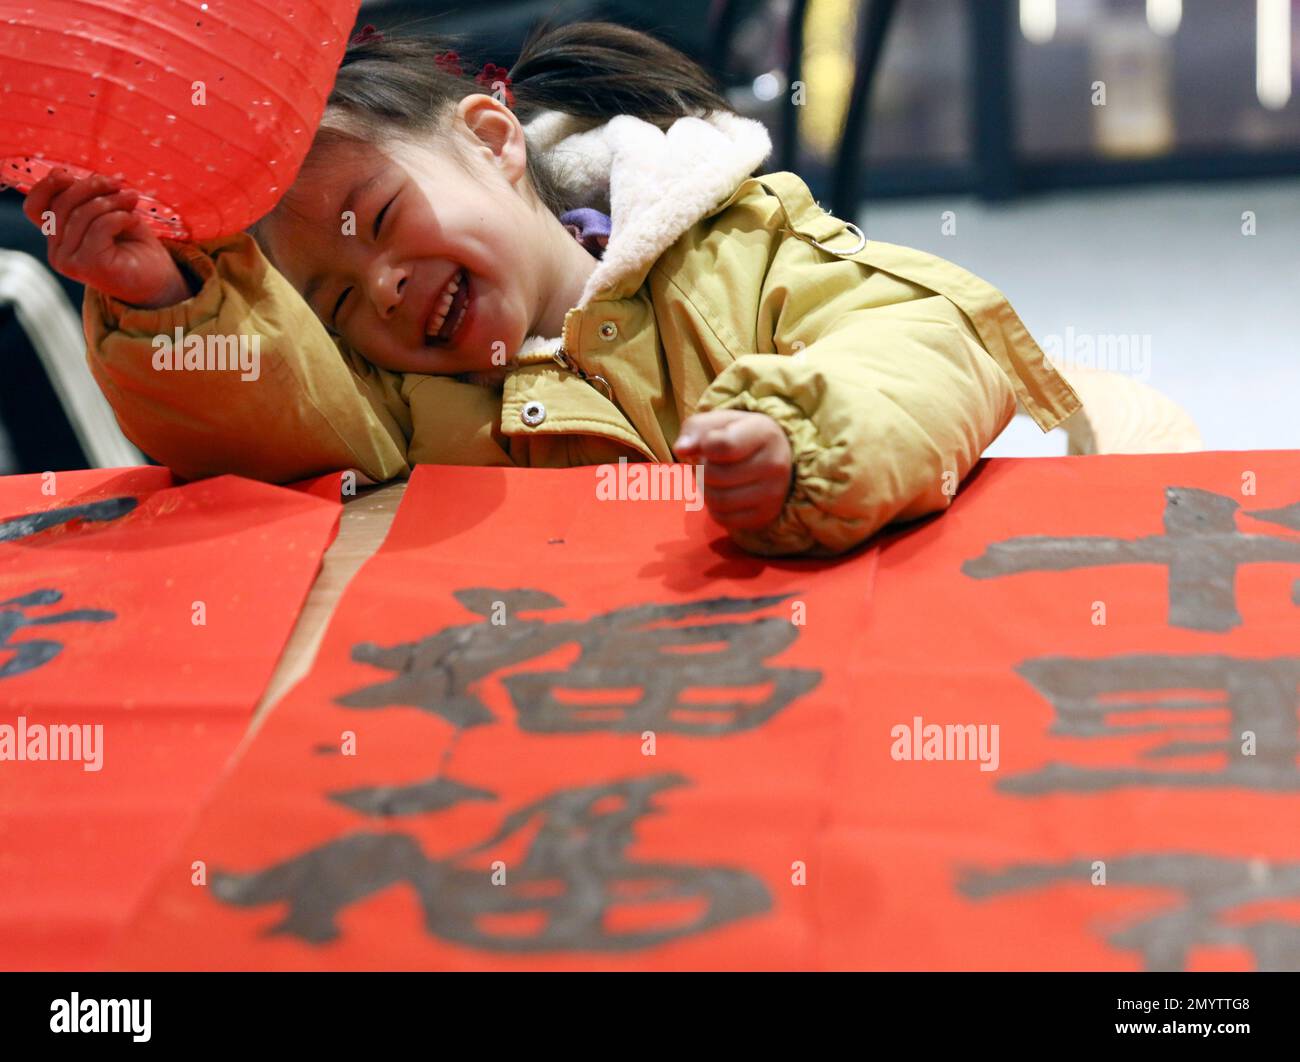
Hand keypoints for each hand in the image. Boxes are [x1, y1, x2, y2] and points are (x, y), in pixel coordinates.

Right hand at [22, 169, 189, 307]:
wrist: (160, 282)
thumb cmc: (136, 247)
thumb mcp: (109, 214)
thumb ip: (86, 198)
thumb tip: (62, 173)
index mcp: (57, 239)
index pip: (35, 207)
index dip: (47, 185)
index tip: (69, 174)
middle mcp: (58, 253)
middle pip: (61, 205)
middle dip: (91, 187)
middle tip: (118, 184)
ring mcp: (70, 262)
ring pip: (81, 214)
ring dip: (111, 201)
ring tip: (132, 199)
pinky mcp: (89, 266)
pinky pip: (100, 227)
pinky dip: (120, 216)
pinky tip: (135, 219)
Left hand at [675, 409, 793, 531]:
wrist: (775, 456)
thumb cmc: (740, 435)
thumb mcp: (720, 422)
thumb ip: (697, 428)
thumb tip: (681, 449)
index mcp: (764, 433)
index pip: (721, 446)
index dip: (704, 445)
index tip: (710, 443)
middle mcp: (775, 464)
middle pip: (713, 475)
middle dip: (702, 469)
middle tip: (711, 463)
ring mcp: (773, 493)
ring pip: (717, 500)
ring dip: (706, 489)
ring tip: (715, 478)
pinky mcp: (766, 515)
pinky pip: (723, 518)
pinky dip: (715, 508)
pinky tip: (724, 493)